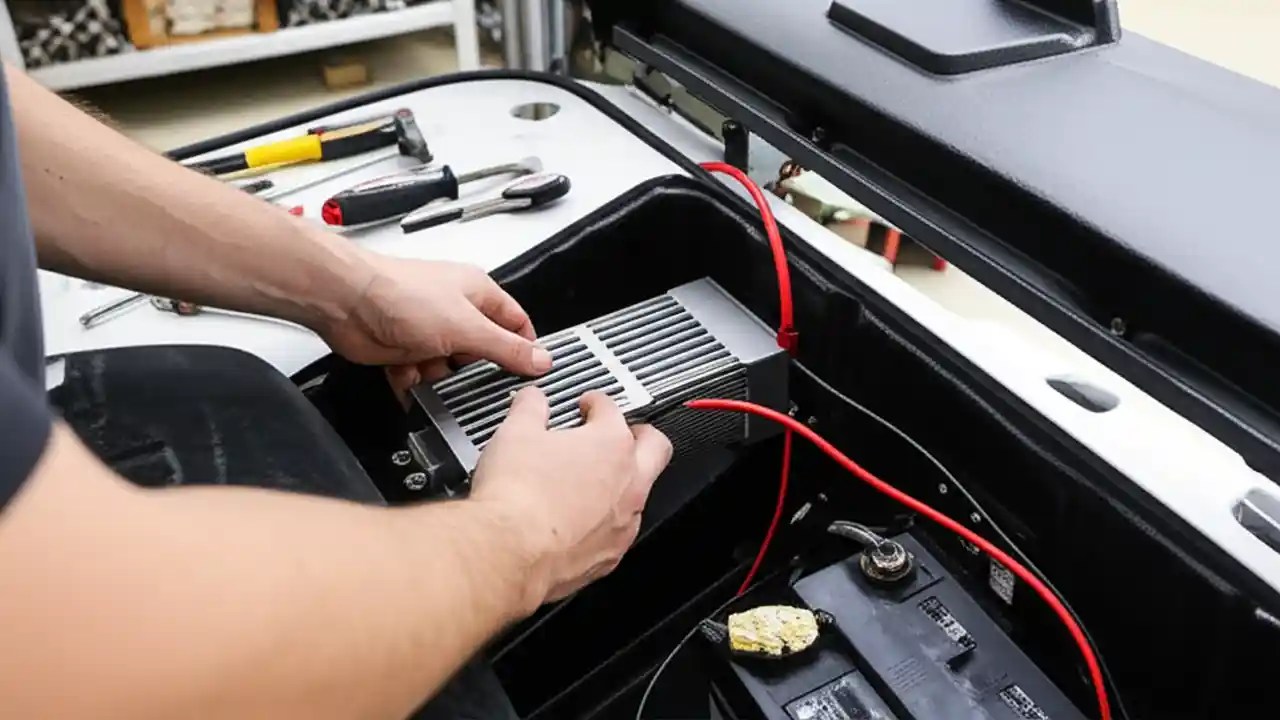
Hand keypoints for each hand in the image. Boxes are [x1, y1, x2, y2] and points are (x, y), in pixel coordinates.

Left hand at [321, 255, 552, 390]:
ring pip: (448, 369)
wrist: (346, 301)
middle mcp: (454, 310)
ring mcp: (427, 331)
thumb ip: (506, 348)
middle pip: (480, 351)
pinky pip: (417, 377)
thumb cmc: (401, 295)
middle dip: (474, 371)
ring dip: (440, 380)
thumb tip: (541, 360)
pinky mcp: (403, 349)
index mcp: (477, 294)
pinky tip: (410, 384)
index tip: (530, 374)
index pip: (516, 324)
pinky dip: (414, 385)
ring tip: (433, 378)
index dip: (524, 349)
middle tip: (476, 385)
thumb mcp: (467, 327)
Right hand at [470, 388, 672, 609]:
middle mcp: (628, 482)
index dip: (596, 403)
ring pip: (640, 494)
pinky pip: (619, 533)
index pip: (612, 410)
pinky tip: (579, 521)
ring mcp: (623, 523)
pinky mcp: (610, 557)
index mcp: (611, 444)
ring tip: (592, 480)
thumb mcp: (515, 432)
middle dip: (639, 435)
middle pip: (656, 447)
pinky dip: (604, 522)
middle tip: (617, 433)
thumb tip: (531, 399)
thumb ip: (529, 408)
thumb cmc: (517, 495)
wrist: (508, 553)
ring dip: (623, 483)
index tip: (587, 405)